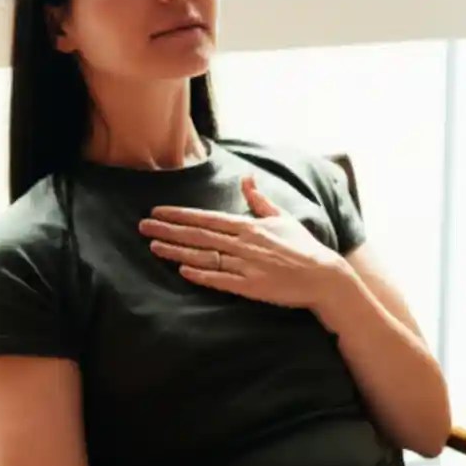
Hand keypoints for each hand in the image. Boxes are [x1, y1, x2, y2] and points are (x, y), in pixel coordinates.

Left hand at [138, 175, 350, 308]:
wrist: (323, 275)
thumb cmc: (302, 246)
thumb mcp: (281, 217)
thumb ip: (259, 200)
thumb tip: (247, 178)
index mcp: (249, 226)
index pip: (207, 218)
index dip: (180, 215)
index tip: (158, 211)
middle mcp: (244, 243)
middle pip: (199, 235)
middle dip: (169, 230)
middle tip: (143, 226)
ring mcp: (246, 266)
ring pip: (204, 256)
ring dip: (177, 251)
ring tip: (153, 246)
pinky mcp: (251, 287)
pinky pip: (221, 280)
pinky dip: (201, 275)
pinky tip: (182, 270)